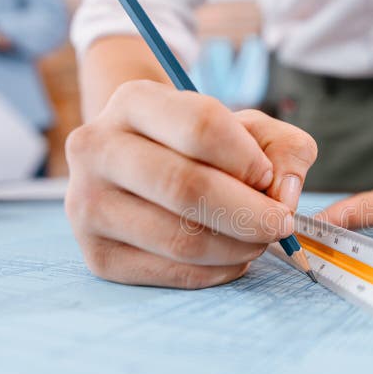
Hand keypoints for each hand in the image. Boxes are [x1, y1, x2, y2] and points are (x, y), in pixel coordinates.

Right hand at [65, 80, 317, 287]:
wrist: (140, 171)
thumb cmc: (203, 148)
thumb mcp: (247, 129)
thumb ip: (284, 148)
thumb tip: (284, 194)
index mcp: (133, 101)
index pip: (201, 126)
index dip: (248, 158)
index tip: (268, 177)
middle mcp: (97, 149)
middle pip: (187, 187)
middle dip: (251, 214)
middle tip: (280, 224)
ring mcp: (87, 205)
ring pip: (181, 238)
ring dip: (239, 247)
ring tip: (258, 240)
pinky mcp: (97, 255)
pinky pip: (172, 272)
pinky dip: (218, 272)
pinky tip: (232, 257)